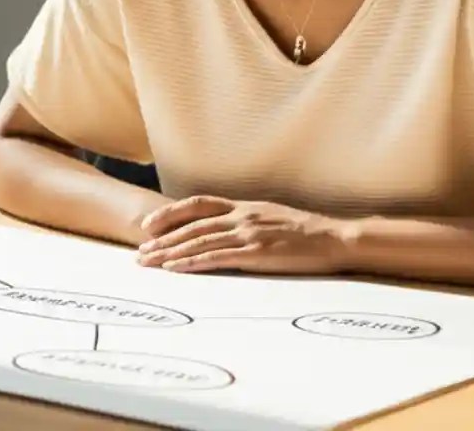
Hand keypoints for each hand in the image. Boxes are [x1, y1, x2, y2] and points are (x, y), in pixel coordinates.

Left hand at [135, 196, 350, 274]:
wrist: (334, 238)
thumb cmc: (305, 231)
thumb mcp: (270, 216)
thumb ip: (246, 219)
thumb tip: (224, 228)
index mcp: (244, 206)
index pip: (198, 204)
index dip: (170, 213)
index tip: (149, 224)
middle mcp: (241, 216)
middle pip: (191, 226)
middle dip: (162, 239)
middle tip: (139, 251)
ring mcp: (248, 233)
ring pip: (198, 242)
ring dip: (170, 253)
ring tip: (148, 262)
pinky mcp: (256, 253)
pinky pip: (217, 258)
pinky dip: (192, 263)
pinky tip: (176, 269)